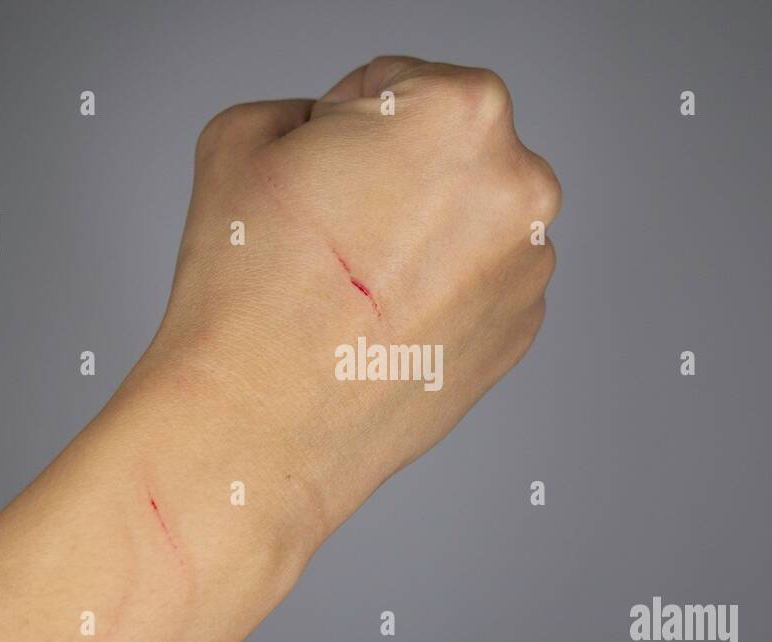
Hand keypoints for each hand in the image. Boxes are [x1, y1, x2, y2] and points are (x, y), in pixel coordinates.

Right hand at [136, 56, 560, 540]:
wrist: (259, 427)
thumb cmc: (248, 289)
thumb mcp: (243, 135)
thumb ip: (307, 106)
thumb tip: (339, 138)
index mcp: (465, 114)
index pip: (401, 83)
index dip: (341, 121)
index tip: (315, 174)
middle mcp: (521, 188)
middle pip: (445, 151)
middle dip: (391, 176)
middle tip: (327, 232)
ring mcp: (528, 269)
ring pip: (465, 219)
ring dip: (420, 234)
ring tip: (347, 290)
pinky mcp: (519, 335)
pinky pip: (477, 285)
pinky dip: (437, 292)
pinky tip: (375, 327)